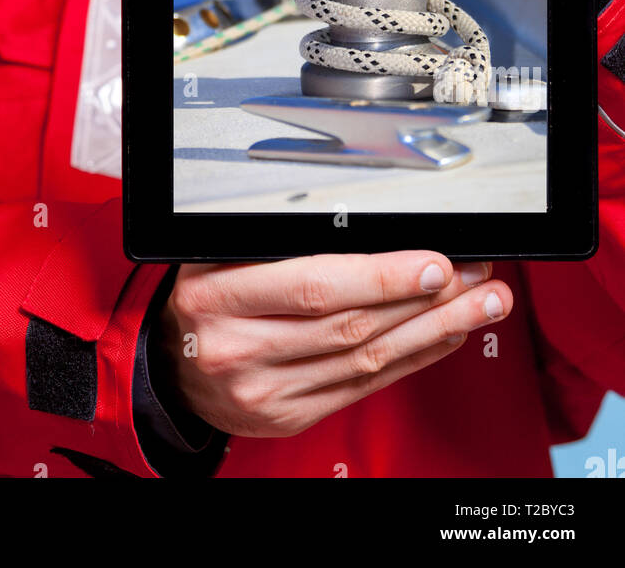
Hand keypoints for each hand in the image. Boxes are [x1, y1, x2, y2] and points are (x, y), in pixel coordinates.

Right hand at [156, 252, 510, 437]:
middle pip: (352, 326)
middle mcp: (239, 346)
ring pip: (366, 360)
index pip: (316, 285)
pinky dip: (409, 361)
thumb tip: (370, 227)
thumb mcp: (216, 253)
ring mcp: (264, 390)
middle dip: (427, 302)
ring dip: (432, 332)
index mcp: (219, 294)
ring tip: (477, 306)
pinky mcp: (286, 416)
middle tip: (476, 280)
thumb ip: (280, 242)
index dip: (382, 276)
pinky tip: (440, 338)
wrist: (165, 366)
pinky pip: (360, 387)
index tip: (434, 262)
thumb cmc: (201, 296)